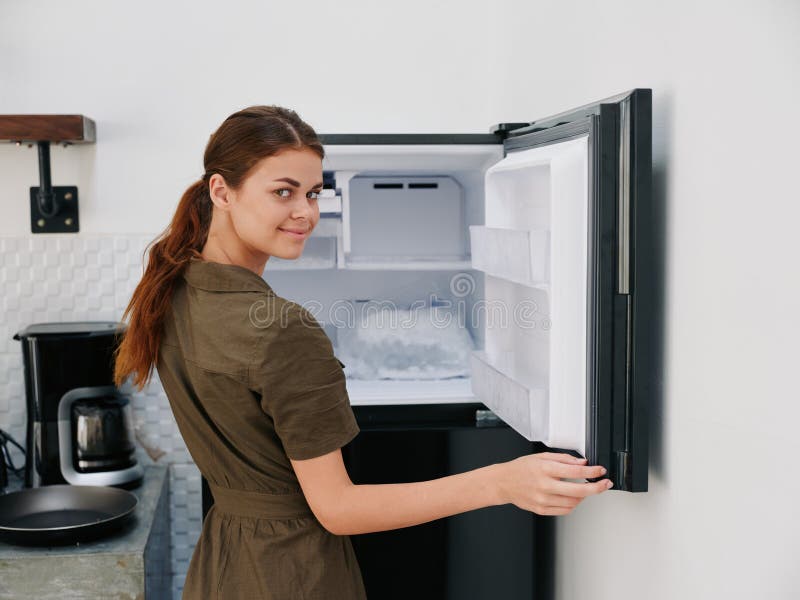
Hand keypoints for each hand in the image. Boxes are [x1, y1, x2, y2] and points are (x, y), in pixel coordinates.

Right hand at [494, 452, 612, 515]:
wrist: (504, 482)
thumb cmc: (521, 468)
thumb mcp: (541, 456)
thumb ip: (563, 459)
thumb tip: (582, 463)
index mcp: (545, 469)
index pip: (575, 471)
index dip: (592, 472)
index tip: (601, 471)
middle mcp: (545, 486)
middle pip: (579, 491)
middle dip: (596, 488)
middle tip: (605, 484)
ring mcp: (543, 500)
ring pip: (574, 502)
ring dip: (584, 496)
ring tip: (585, 489)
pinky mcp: (541, 510)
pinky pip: (565, 510)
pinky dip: (573, 504)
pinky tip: (573, 497)